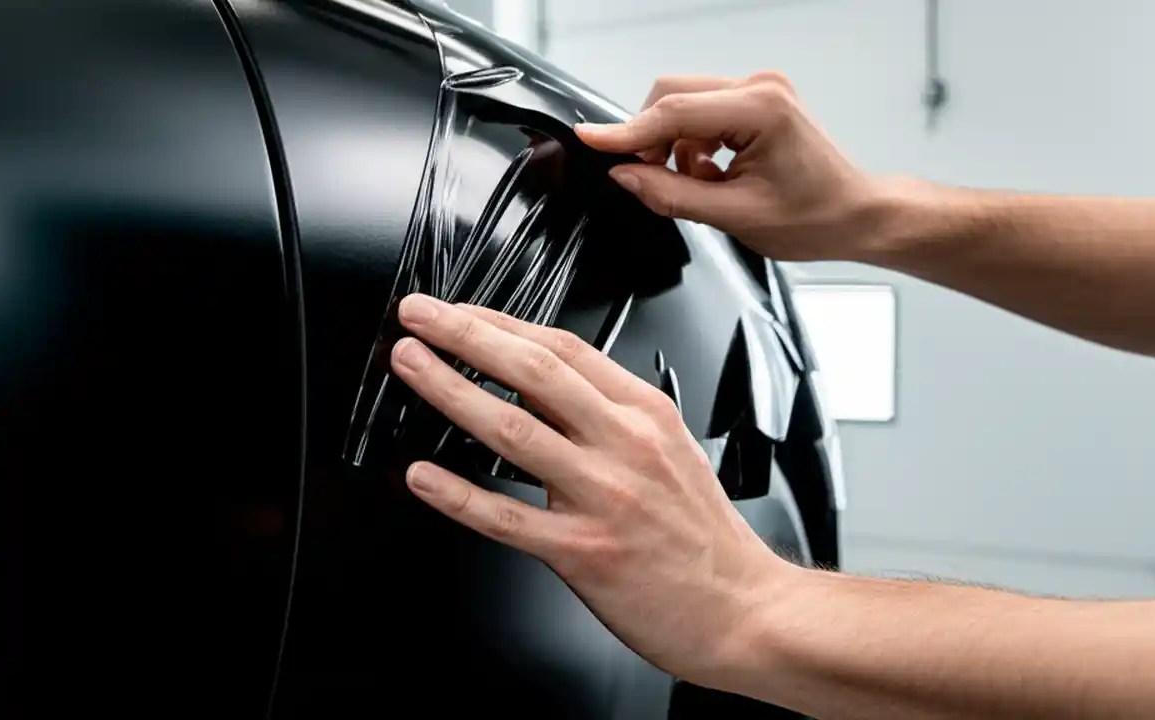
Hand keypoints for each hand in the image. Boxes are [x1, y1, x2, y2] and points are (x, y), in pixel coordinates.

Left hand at [388, 293, 796, 687]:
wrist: (743, 608)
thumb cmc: (703, 535)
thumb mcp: (671, 450)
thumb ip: (611, 416)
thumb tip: (540, 389)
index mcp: (645, 414)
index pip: (563, 349)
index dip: (502, 322)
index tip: (460, 310)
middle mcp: (624, 446)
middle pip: (533, 373)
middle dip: (466, 336)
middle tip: (418, 316)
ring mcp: (604, 498)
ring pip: (513, 432)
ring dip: (451, 393)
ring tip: (412, 367)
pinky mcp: (584, 553)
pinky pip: (507, 518)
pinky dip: (458, 495)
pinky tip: (422, 477)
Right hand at [575, 72, 885, 260]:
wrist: (855, 215)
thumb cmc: (815, 218)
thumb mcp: (734, 216)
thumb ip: (671, 194)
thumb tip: (625, 176)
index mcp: (760, 109)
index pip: (673, 112)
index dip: (626, 131)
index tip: (589, 139)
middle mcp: (759, 88)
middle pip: (672, 97)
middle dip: (650, 139)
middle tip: (650, 180)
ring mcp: (759, 91)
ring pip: (683, 105)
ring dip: (673, 146)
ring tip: (698, 185)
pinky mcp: (755, 102)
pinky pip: (701, 114)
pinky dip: (692, 146)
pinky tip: (711, 174)